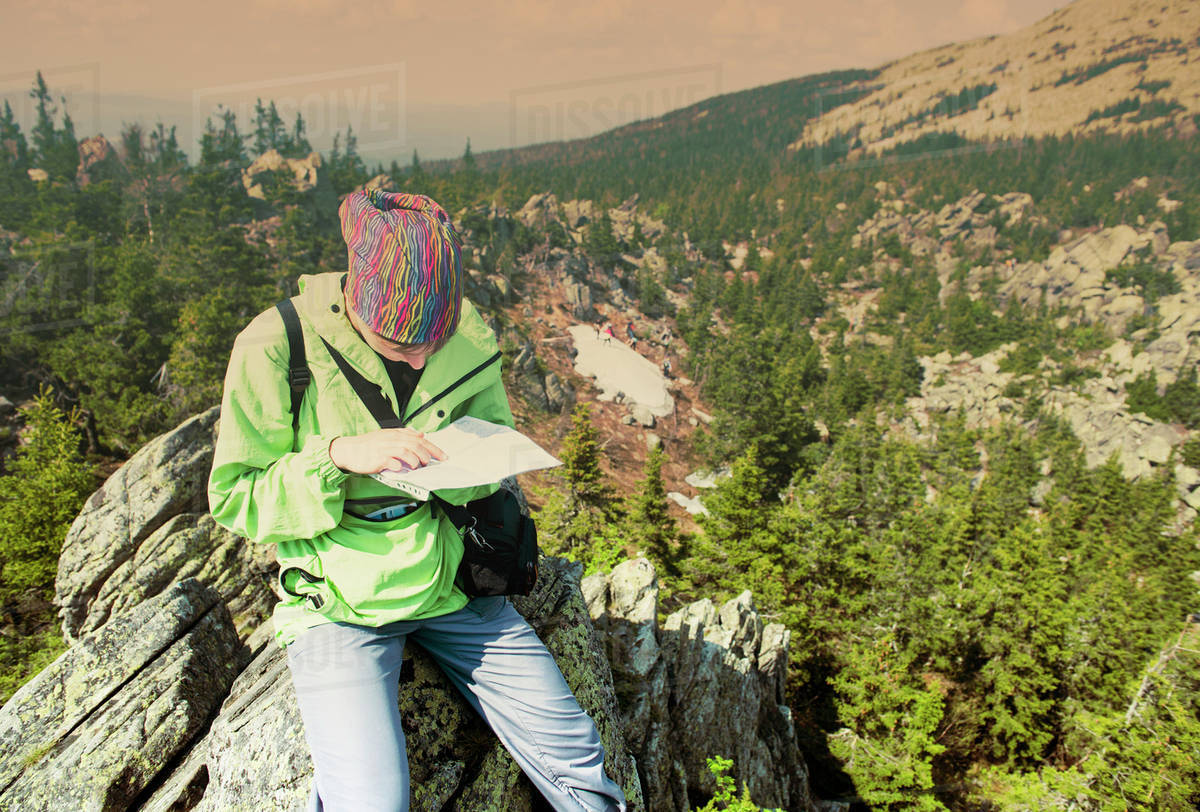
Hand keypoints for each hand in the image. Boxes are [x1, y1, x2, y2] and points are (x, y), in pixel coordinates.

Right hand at [328, 428, 446, 474]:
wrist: (348, 450)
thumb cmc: (368, 445)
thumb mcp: (387, 436)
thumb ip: (404, 435)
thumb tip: (421, 434)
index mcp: (395, 434)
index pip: (419, 439)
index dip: (433, 448)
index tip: (444, 457)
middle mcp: (391, 439)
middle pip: (415, 445)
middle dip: (427, 455)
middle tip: (430, 463)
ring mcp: (384, 448)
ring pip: (406, 451)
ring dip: (416, 460)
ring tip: (418, 466)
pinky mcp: (377, 459)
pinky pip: (392, 462)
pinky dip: (400, 466)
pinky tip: (403, 470)